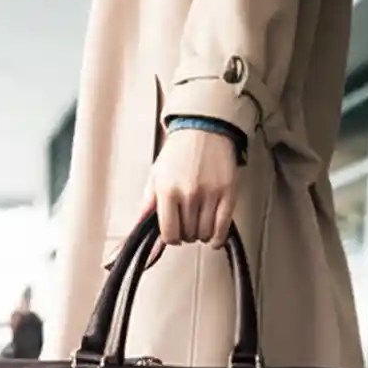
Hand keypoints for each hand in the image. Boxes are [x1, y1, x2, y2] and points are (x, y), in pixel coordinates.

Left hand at [145, 128, 238, 248]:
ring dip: (202, 235)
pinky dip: (218, 238)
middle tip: (187, 225)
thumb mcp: (156, 175)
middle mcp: (188, 194)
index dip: (171, 238)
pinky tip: (214, 237)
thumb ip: (148, 204)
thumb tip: (139, 228)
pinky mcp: (228, 193)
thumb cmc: (178, 152)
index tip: (174, 236)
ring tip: (200, 225)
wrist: (204, 130)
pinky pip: (223, 227)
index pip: (169, 233)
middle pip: (188, 234)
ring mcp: (210, 194)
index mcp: (167, 190)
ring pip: (205, 233)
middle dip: (186, 234)